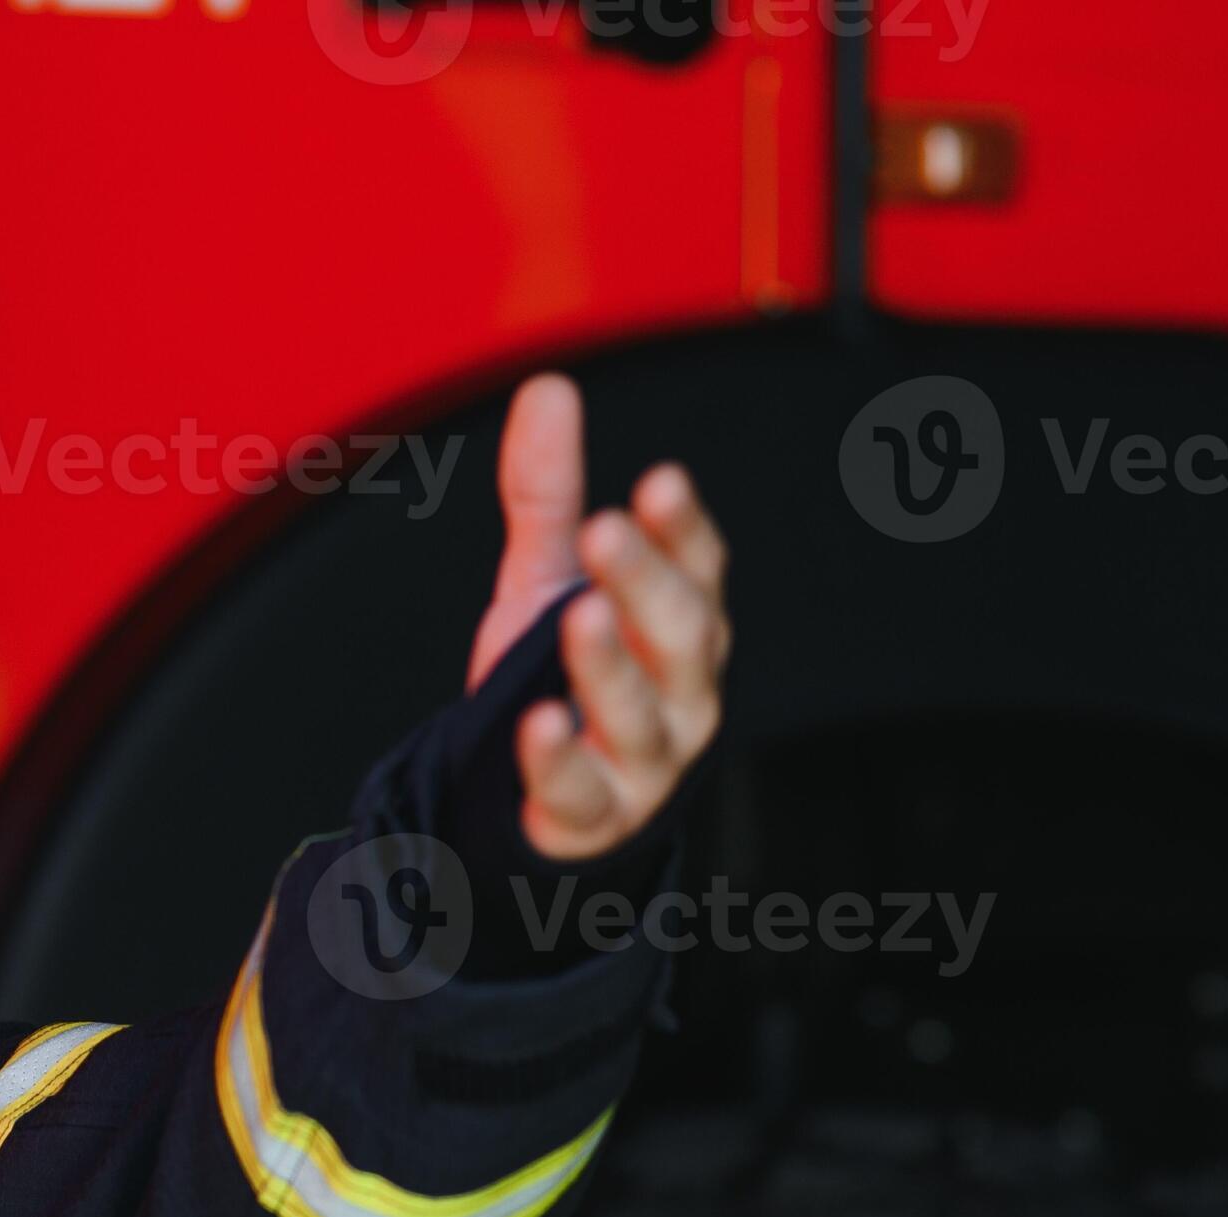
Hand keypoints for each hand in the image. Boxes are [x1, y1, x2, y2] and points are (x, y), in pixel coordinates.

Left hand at [469, 372, 730, 860]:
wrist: (528, 798)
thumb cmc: (557, 680)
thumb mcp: (545, 580)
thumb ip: (546, 496)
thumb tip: (548, 388)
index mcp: (679, 626)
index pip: (699, 570)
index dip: (682, 532)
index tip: (657, 483)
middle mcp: (682, 693)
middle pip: (680, 633)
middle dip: (645, 582)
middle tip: (605, 531)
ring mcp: (645, 761)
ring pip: (640, 713)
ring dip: (610, 665)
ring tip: (578, 617)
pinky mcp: (594, 818)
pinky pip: (582, 792)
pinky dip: (560, 762)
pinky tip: (536, 725)